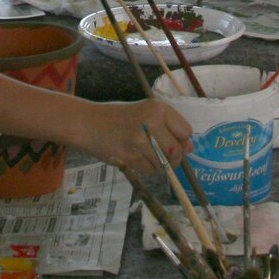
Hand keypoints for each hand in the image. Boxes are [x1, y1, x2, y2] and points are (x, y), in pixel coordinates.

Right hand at [77, 99, 192, 174]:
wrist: (88, 123)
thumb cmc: (118, 117)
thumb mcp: (145, 112)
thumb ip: (168, 127)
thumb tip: (190, 148)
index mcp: (157, 108)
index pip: (185, 131)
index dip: (183, 142)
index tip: (176, 144)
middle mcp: (151, 122)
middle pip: (177, 151)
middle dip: (175, 159)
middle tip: (164, 157)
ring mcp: (140, 141)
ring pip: (164, 164)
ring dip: (159, 165)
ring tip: (145, 154)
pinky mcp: (130, 156)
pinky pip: (150, 170)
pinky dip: (147, 168)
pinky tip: (136, 158)